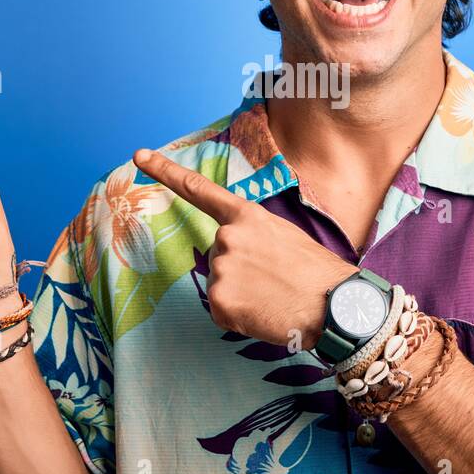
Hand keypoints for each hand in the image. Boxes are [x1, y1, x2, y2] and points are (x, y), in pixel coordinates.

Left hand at [132, 148, 357, 349]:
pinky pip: (222, 312)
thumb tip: (237, 255)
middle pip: (217, 256)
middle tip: (274, 280)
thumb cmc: (316, 273)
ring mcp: (221, 268)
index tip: (139, 156)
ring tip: (273, 296)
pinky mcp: (219, 301)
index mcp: (246, 216)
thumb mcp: (284, 236)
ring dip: (241, 296)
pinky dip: (239, 318)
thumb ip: (253, 235)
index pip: (199, 190)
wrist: (333, 306)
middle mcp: (227, 237)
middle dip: (240, 271)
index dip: (166, 172)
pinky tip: (263, 313)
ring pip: (220, 285)